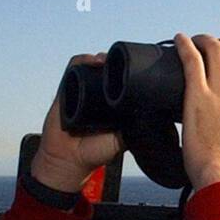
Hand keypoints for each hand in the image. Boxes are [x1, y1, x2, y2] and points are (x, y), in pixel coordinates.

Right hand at [31, 53, 124, 192]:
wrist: (68, 160)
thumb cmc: (95, 152)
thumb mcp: (123, 141)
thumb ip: (136, 129)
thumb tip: (153, 114)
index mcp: (111, 104)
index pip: (120, 81)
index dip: (128, 72)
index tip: (137, 68)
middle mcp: (96, 95)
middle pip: (106, 70)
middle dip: (115, 63)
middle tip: (123, 63)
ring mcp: (80, 90)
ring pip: (92, 66)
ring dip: (101, 59)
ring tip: (108, 60)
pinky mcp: (66, 88)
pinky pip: (74, 68)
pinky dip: (83, 61)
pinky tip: (93, 61)